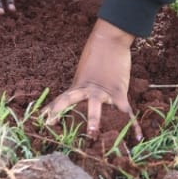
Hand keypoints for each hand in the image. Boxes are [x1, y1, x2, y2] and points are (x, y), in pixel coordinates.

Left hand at [41, 19, 140, 141]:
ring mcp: (104, 92)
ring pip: (97, 107)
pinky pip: (127, 111)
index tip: (40, 120)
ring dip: (94, 120)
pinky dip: (134, 125)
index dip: (50, 109)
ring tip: (92, 134)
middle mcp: (87, 90)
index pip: (61, 99)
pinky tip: (137, 137)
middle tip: (51, 124)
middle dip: (61, 112)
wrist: (111, 40)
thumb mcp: (85, 72)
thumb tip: (77, 99)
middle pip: (71, 100)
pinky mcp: (119, 92)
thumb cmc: (97, 55)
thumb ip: (82, 87)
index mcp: (78, 86)